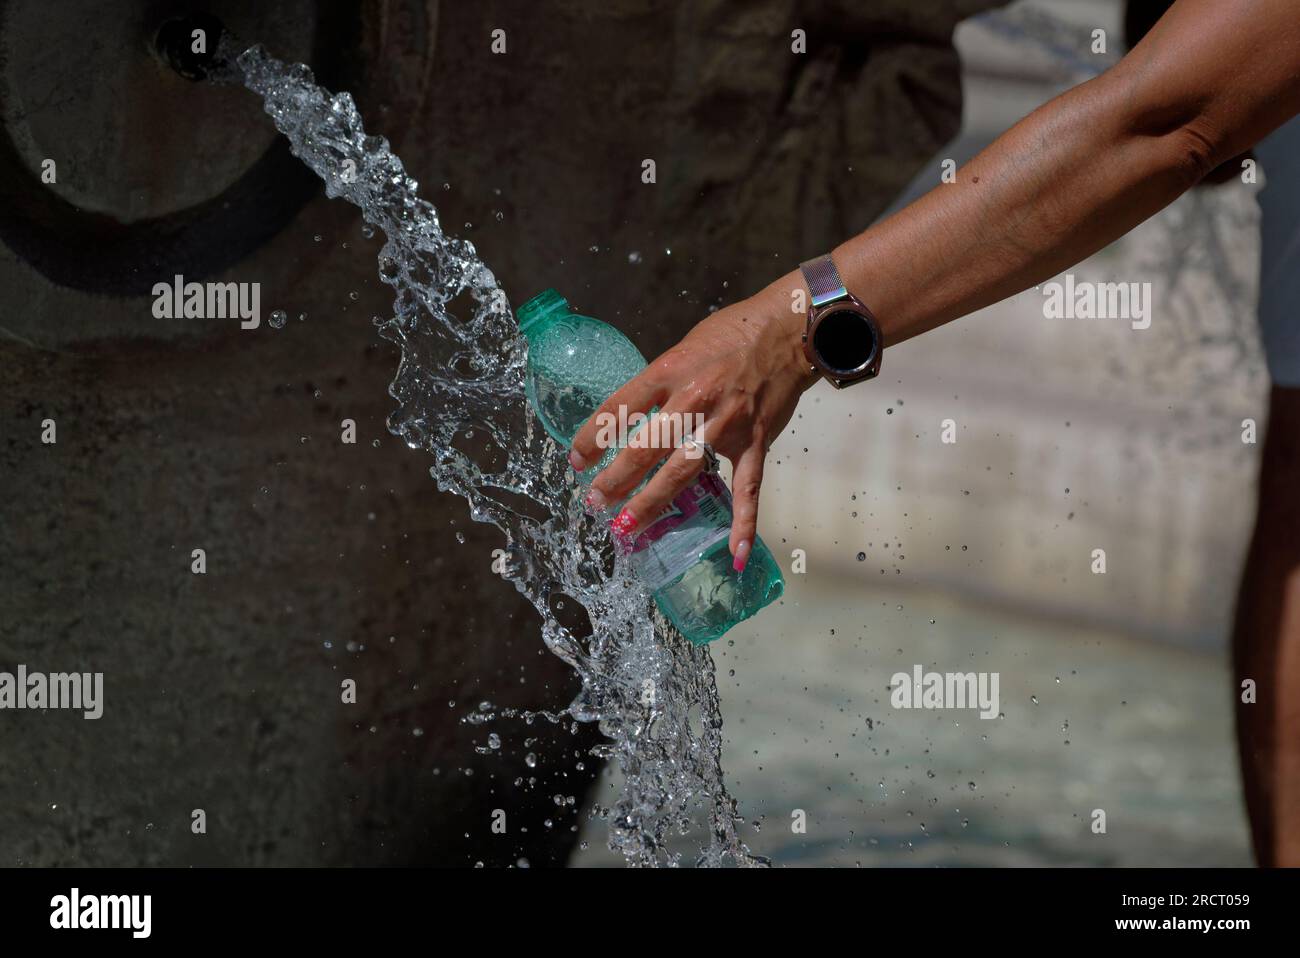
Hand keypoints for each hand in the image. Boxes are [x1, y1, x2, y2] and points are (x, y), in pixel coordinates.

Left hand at [568, 273, 817, 570]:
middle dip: (616, 479)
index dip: (591, 437)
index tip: (576, 461)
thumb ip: (659, 385)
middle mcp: (694, 399)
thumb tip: (632, 418)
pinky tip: (734, 554)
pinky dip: (743, 523)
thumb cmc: (730, 335)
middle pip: (646, 447)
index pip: (618, 407)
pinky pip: (747, 488)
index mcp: (669, 371)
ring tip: (627, 526)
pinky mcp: (755, 441)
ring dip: (653, 502)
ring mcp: (726, 423)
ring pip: (684, 471)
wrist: (787, 330)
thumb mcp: (682, 350)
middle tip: (595, 502)